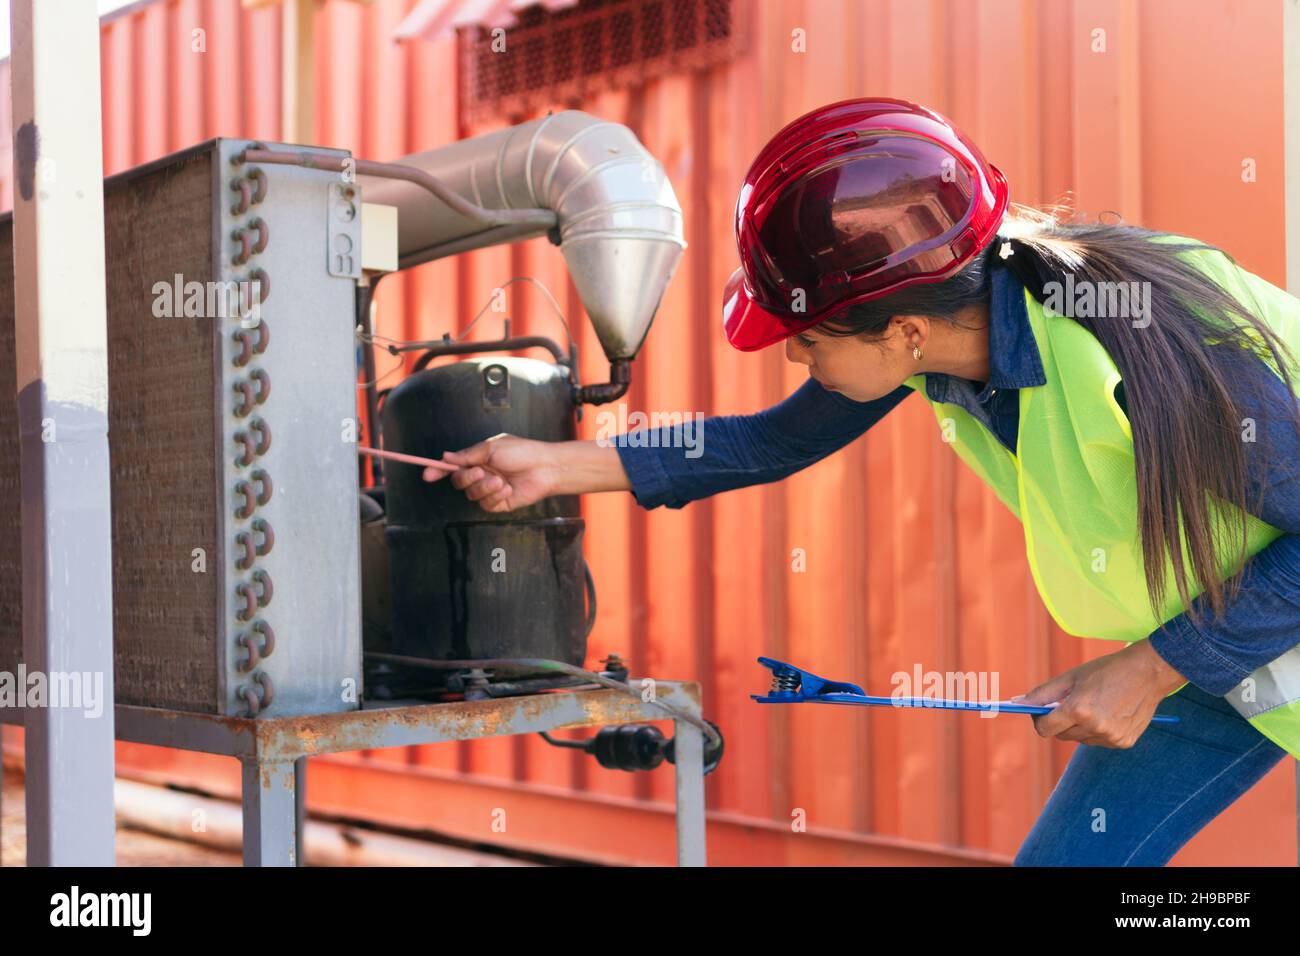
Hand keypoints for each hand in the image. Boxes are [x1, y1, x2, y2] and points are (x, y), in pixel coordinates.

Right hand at [422, 433, 558, 512]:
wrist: (545, 468)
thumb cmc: (523, 452)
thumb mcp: (492, 448)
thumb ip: (467, 455)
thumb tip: (445, 457)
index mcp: (478, 459)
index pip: (453, 466)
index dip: (438, 470)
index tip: (427, 474)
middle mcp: (482, 474)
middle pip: (459, 482)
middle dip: (467, 478)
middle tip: (481, 471)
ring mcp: (490, 489)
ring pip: (472, 495)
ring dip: (485, 487)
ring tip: (500, 480)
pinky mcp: (499, 503)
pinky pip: (486, 504)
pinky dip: (496, 496)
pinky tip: (508, 489)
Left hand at [1014, 640, 1186, 747]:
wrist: (1148, 673)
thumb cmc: (1106, 671)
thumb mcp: (1071, 677)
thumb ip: (1043, 693)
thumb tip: (1018, 704)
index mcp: (1079, 709)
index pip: (1045, 729)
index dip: (1039, 721)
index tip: (1039, 713)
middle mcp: (1095, 727)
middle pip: (1061, 735)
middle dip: (1059, 722)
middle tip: (1068, 704)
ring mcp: (1111, 737)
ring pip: (1080, 739)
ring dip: (1079, 727)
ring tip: (1094, 705)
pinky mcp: (1124, 742)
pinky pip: (1099, 741)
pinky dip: (1097, 731)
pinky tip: (1109, 713)